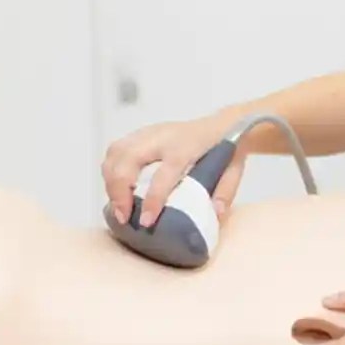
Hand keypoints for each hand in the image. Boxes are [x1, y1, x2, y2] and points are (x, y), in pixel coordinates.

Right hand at [100, 113, 247, 226]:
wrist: (226, 123)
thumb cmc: (227, 149)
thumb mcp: (234, 170)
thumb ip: (225, 192)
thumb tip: (214, 213)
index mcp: (186, 147)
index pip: (162, 175)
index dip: (152, 200)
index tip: (146, 222)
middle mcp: (163, 137)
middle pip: (128, 160)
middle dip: (119, 192)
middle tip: (123, 217)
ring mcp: (150, 132)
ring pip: (116, 152)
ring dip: (110, 181)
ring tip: (117, 206)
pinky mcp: (142, 133)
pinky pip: (116, 149)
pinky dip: (110, 170)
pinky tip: (116, 188)